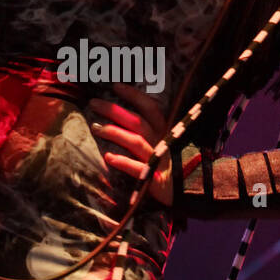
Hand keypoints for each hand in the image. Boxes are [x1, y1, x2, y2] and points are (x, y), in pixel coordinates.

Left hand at [89, 82, 173, 206]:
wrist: (185, 193)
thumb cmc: (167, 166)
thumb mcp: (161, 145)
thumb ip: (144, 131)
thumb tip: (119, 115)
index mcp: (164, 132)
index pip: (150, 108)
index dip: (135, 96)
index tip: (115, 86)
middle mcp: (162, 142)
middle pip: (137, 122)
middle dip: (115, 110)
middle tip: (94, 103)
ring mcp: (159, 160)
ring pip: (136, 141)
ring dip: (114, 132)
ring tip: (95, 127)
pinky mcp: (155, 180)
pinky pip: (139, 169)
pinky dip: (123, 162)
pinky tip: (108, 157)